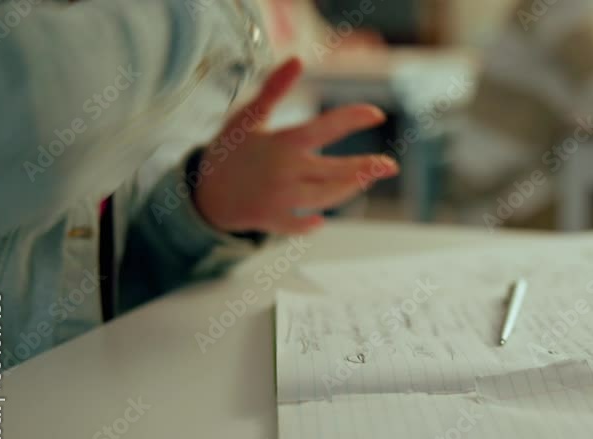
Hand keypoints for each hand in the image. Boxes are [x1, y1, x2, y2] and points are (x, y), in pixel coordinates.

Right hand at [193, 57, 398, 233]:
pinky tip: (322, 219)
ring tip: (367, 179)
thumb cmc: (231, 150)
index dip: (352, 118)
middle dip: (365, 168)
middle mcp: (284, 171)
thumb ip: (275, 89)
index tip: (377, 114)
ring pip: (325, 197)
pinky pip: (297, 224)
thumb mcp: (249, 117)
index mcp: (282, 143)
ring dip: (350, 189)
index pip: (325, 127)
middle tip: (390, 165)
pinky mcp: (271, 218)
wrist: (202, 190)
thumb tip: (297, 60)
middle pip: (334, 171)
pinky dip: (309, 223)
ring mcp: (279, 197)